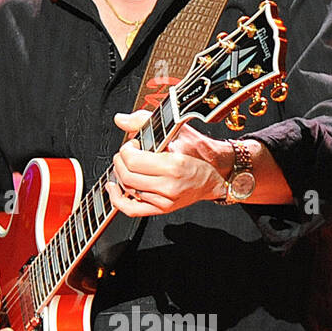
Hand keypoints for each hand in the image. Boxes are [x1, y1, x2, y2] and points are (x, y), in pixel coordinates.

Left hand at [107, 110, 232, 214]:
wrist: (217, 173)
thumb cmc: (200, 152)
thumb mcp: (176, 130)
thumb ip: (144, 121)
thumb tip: (121, 120)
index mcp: (173, 165)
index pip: (133, 161)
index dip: (126, 150)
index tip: (131, 144)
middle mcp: (169, 186)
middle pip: (128, 176)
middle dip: (120, 161)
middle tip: (126, 153)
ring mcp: (165, 200)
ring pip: (128, 190)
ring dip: (120, 175)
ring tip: (126, 165)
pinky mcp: (162, 208)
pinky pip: (132, 210)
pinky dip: (118, 199)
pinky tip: (114, 187)